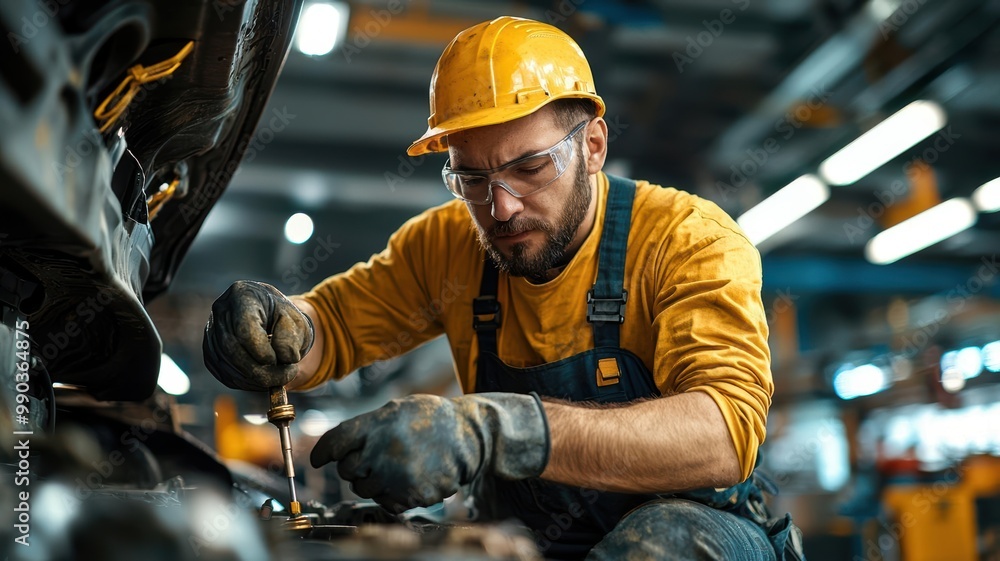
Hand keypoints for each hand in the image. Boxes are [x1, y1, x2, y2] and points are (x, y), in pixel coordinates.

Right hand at [203, 280, 314, 390]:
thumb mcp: (296, 321)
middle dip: (264, 372)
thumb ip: (291, 338)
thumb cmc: (283, 318)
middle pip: (234, 351)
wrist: (271, 318)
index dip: (265, 351)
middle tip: (289, 375)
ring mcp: (212, 335)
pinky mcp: (212, 355)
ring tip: (281, 376)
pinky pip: (227, 376)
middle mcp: (221, 313)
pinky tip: (266, 378)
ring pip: (230, 367)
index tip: (288, 359)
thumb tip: (283, 359)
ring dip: (258, 380)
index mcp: (242, 295)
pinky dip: (250, 382)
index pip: (245, 330)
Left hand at [310, 393, 549, 512]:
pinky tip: (404, 479)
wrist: (469, 436)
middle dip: (353, 464)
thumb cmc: (431, 419)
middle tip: (371, 457)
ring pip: (362, 488)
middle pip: (346, 468)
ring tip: (392, 467)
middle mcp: (383, 451)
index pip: (335, 442)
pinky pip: (384, 502)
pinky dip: (389, 494)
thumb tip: (336, 446)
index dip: (322, 452)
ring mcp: (396, 476)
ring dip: (371, 480)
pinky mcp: (410, 495)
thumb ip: (367, 426)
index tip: (319, 459)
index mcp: (377, 425)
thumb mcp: (397, 409)